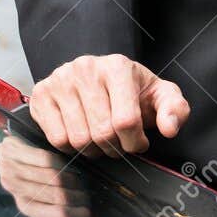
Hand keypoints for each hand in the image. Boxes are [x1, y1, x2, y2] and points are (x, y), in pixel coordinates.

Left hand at [0, 134, 99, 216]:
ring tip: (78, 180)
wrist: (10, 155)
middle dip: (79, 195)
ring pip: (54, 177)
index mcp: (27, 208)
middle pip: (60, 195)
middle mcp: (18, 192)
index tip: (90, 215)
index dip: (79, 215)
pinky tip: (66, 166)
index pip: (59, 215)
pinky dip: (60, 163)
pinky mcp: (14, 153)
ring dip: (72, 179)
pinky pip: (46, 159)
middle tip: (87, 195)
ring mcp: (14, 172)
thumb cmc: (35, 183)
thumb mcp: (51, 206)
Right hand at [28, 53, 190, 157]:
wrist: (102, 78)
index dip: (135, 143)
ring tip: (100, 138)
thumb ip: (174, 110)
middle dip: (115, 148)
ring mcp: (60, 80)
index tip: (138, 142)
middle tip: (119, 143)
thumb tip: (169, 129)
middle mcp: (85, 68)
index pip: (126, 121)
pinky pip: (57, 139)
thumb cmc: (134, 91)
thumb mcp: (161, 96)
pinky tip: (81, 133)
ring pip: (78, 139)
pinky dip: (72, 147)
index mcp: (117, 66)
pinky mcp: (42, 94)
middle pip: (101, 133)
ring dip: (93, 150)